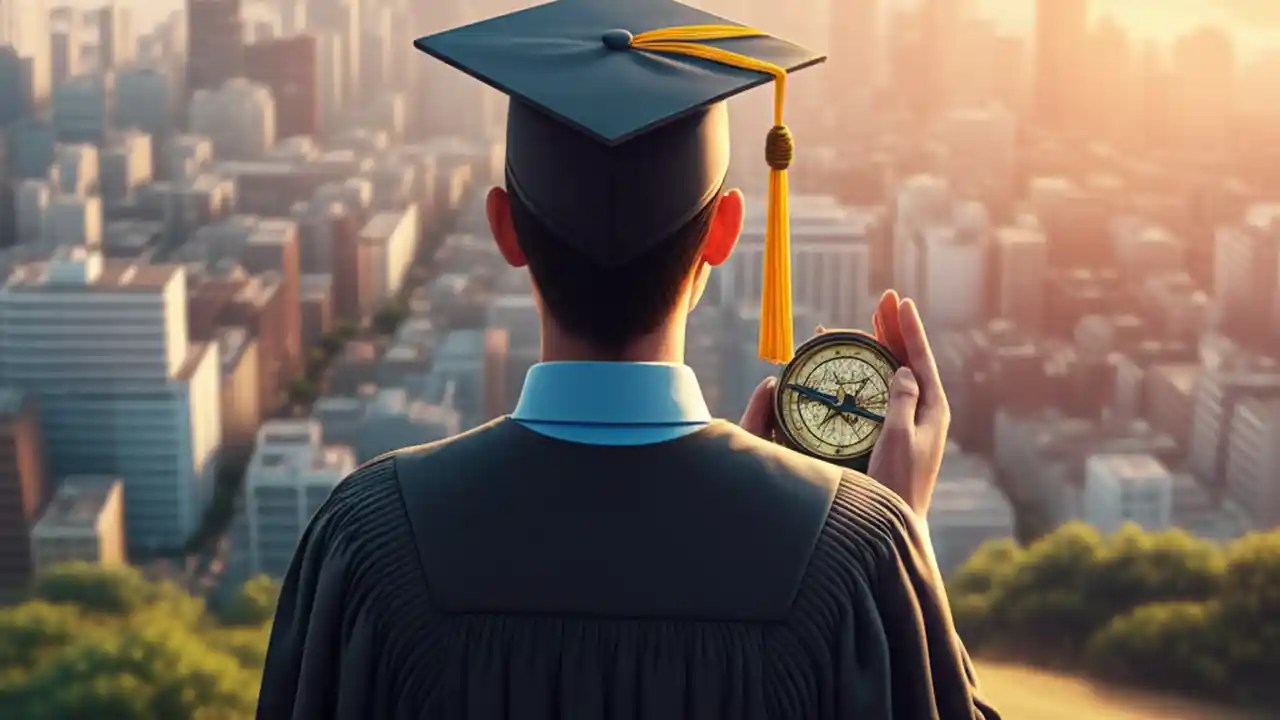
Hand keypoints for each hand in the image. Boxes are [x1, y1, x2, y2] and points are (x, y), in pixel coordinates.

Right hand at [739, 290, 949, 517]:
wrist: (898, 522)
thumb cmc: (897, 484)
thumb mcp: (898, 437)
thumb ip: (902, 400)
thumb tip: (902, 368)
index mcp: (933, 409)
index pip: (920, 358)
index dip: (908, 328)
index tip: (900, 301)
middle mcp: (926, 411)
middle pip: (910, 359)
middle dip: (895, 329)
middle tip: (883, 300)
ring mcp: (912, 422)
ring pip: (898, 372)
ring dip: (884, 345)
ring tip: (872, 322)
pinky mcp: (897, 433)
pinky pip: (887, 390)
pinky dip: (874, 370)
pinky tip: (863, 364)